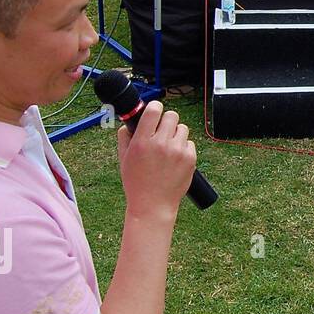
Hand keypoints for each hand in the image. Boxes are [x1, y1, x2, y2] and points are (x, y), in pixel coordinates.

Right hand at [116, 101, 195, 224]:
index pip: (154, 109)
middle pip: (172, 115)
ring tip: (168, 147)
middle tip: (161, 131)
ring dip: (176, 134)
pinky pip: (190, 142)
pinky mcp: (190, 158)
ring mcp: (177, 151)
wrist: (153, 205)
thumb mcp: (123, 158)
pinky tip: (175, 159)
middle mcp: (161, 144)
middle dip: (166, 121)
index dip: (155, 108)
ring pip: (182, 128)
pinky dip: (183, 147)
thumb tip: (129, 121)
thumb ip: (125, 136)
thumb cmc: (136, 182)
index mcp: (142, 141)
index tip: (154, 112)